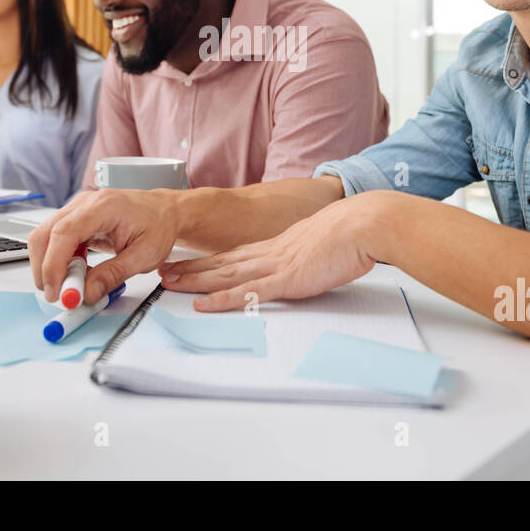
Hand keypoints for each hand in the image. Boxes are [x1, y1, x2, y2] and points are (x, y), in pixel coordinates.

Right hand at [28, 188, 181, 304]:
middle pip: (45, 233)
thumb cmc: (158, 225)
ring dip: (49, 265)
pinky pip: (55, 240)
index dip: (54, 264)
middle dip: (44, 268)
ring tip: (72, 286)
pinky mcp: (76, 219)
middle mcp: (85, 203)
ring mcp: (77, 209)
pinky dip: (58, 260)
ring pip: (45, 237)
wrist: (165, 211)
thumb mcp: (145, 255)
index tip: (56, 290)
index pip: (65, 233)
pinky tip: (76, 273)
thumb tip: (88, 292)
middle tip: (57, 295)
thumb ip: (114, 274)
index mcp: (104, 206)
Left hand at [157, 191, 394, 310]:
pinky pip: (248, 293)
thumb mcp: (324, 241)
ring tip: (169, 284)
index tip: (189, 261)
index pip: (237, 253)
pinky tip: (203, 306)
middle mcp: (272, 252)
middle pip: (222, 262)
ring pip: (226, 275)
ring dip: (195, 281)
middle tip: (164, 271)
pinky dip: (222, 300)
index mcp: (281, 244)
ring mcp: (277, 265)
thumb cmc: (353, 232)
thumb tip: (309, 258)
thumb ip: (310, 251)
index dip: (210, 259)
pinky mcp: (287, 280)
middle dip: (191, 268)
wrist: (365, 224)